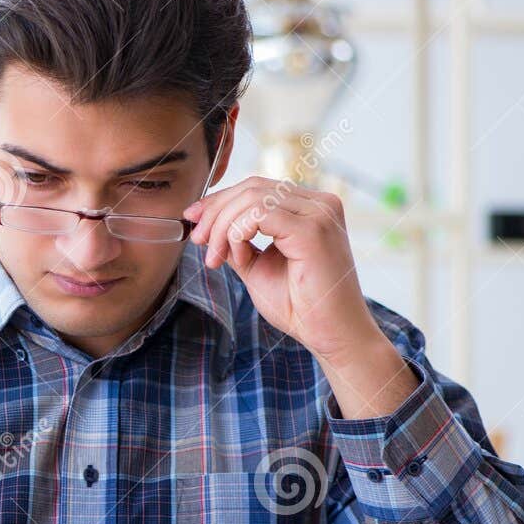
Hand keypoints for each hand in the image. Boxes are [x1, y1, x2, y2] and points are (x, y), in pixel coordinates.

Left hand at [183, 178, 417, 417]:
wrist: (331, 336)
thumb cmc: (301, 306)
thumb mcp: (257, 267)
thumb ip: (236, 242)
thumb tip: (204, 224)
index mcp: (310, 207)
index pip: (256, 188)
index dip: (218, 201)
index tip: (193, 222)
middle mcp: (320, 203)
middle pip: (251, 187)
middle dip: (215, 213)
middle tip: (198, 242)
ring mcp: (320, 213)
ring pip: (251, 198)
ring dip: (222, 227)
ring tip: (216, 258)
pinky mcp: (314, 230)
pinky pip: (259, 214)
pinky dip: (237, 233)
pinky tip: (239, 258)